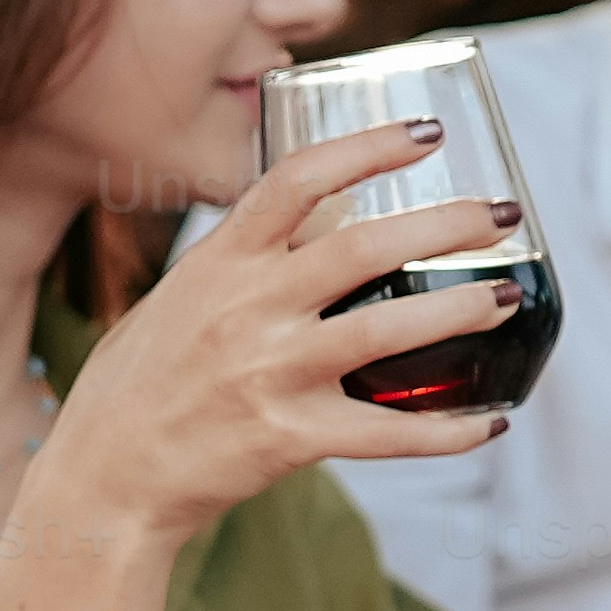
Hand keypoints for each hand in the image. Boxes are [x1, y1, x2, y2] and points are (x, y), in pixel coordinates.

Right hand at [23, 123, 509, 557]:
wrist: (103, 478)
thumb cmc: (139, 384)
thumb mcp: (177, 297)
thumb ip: (240, 262)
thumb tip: (309, 222)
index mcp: (219, 262)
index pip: (297, 179)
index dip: (368, 147)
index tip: (427, 132)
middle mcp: (247, 307)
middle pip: (363, 245)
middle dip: (446, 223)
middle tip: (501, 213)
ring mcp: (270, 372)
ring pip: (387, 328)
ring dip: (460, 309)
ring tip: (507, 296)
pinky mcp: (289, 437)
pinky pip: (388, 434)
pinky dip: (449, 431)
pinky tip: (493, 423)